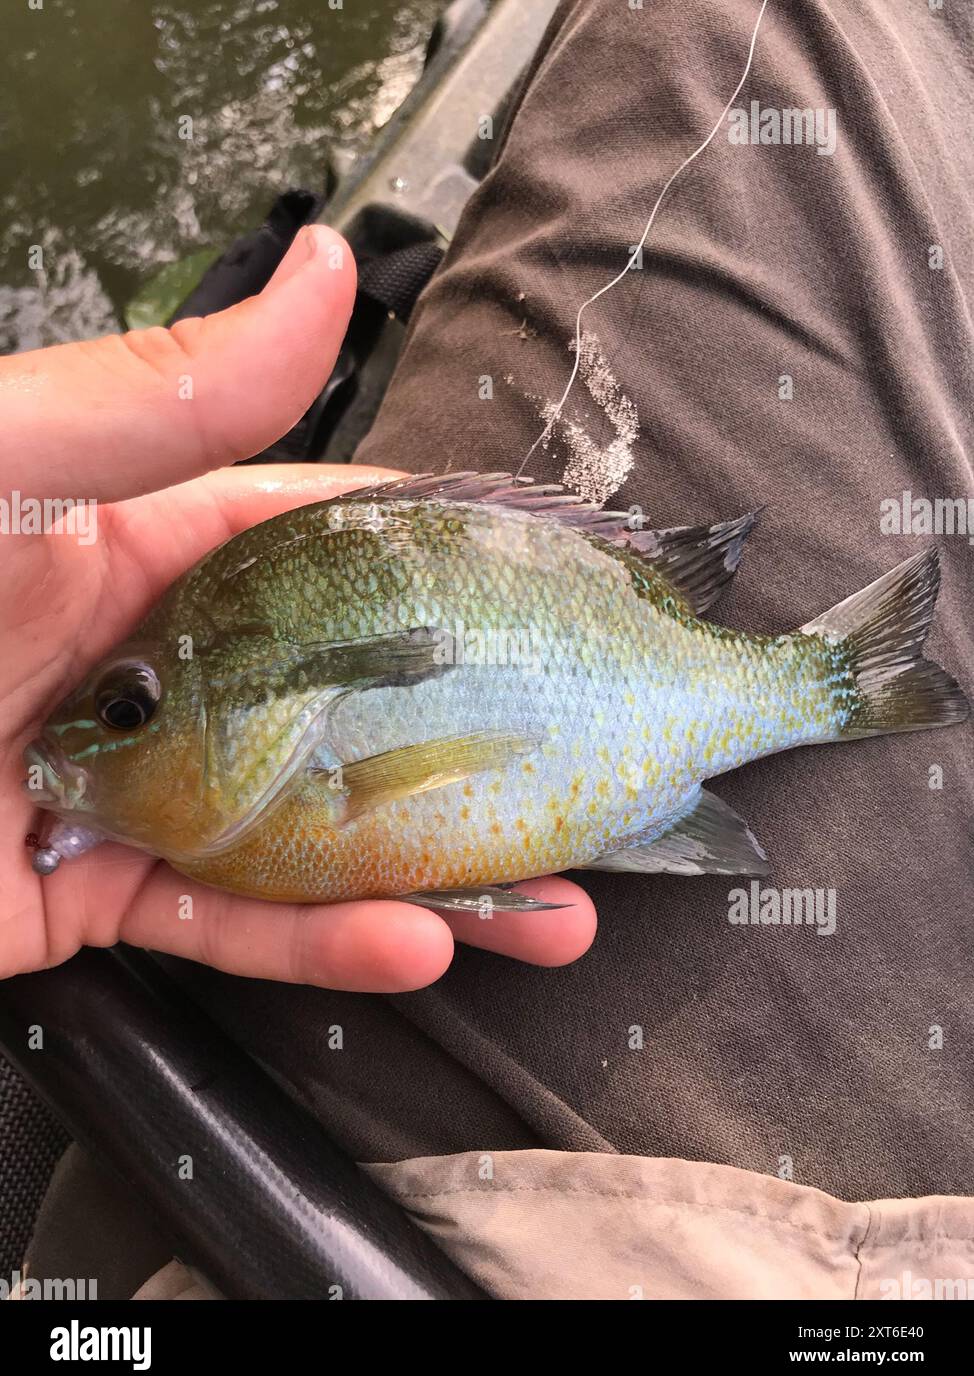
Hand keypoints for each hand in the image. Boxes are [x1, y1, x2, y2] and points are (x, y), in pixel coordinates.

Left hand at [0, 226, 595, 990]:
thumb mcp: (4, 465)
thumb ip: (169, 394)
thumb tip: (324, 273)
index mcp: (138, 544)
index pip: (328, 549)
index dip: (445, 572)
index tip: (556, 601)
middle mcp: (150, 667)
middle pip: (343, 712)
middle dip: (468, 754)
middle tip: (583, 783)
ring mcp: (126, 791)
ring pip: (305, 837)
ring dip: (431, 877)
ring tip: (546, 908)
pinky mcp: (83, 903)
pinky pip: (222, 927)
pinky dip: (317, 947)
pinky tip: (411, 945)